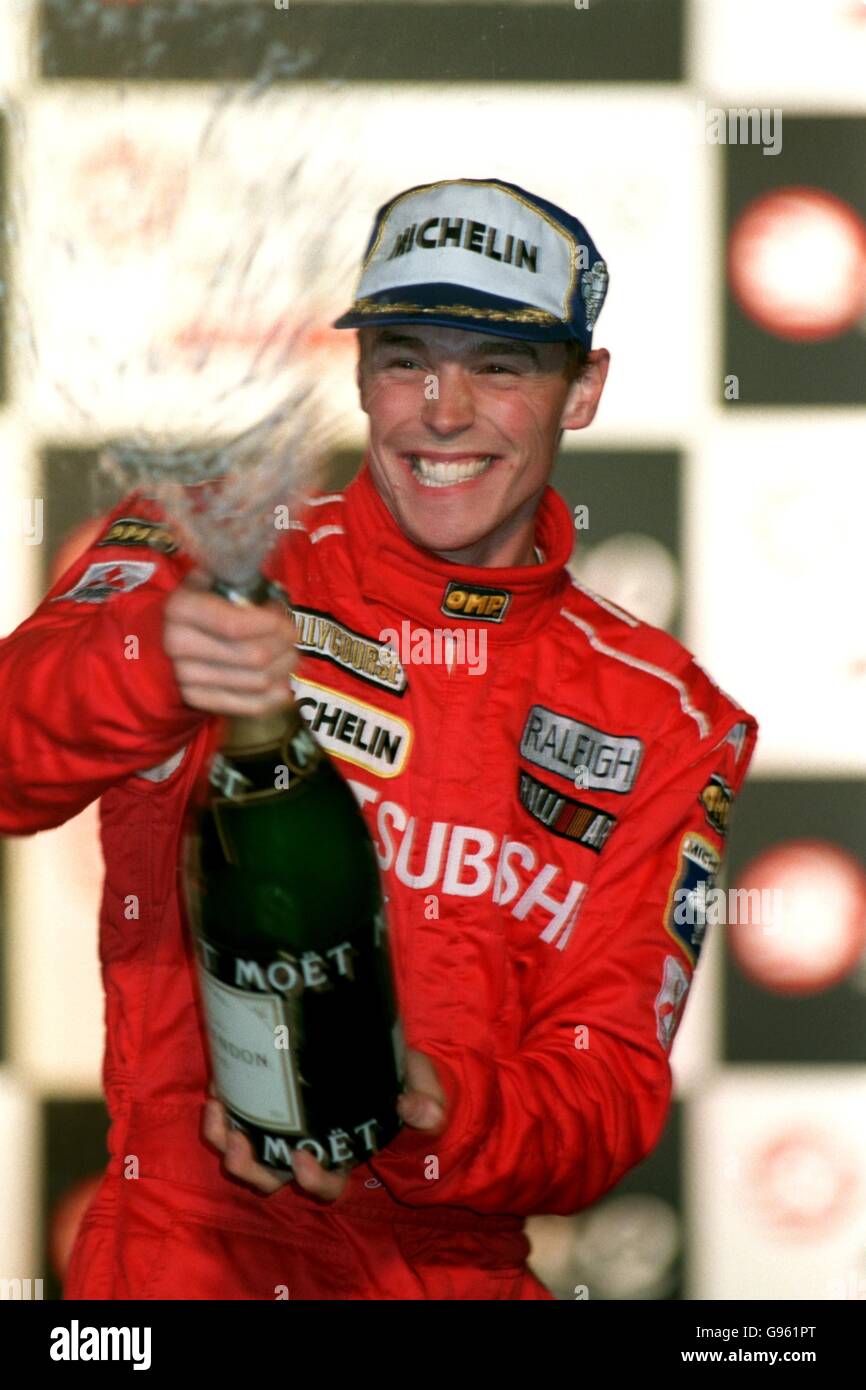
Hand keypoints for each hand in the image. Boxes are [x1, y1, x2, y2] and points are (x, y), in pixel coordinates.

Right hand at [164, 569, 297, 716]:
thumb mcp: (210, 580)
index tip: (284, 617)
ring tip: (289, 652)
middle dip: (284, 644)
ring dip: (285, 667)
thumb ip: (239, 583)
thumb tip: (277, 598)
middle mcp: (178, 645)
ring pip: (258, 681)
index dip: (271, 623)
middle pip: (253, 656)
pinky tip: (282, 677)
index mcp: (181, 608)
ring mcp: (186, 678)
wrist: (164, 637)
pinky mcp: (198, 700)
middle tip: (292, 635)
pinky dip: (277, 693)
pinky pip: (252, 706)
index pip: (235, 625)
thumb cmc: (200, 603)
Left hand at [201, 1049, 446, 1202]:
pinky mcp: (269, 1107)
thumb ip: (427, 1104)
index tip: (301, 1160)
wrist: (392, 1061)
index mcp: (347, 1155)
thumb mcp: (425, 1091)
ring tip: (215, 1113)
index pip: (328, 1184)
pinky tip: (217, 1086)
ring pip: (246, 1155)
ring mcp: (284, 1133)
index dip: (313, 1180)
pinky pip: (236, 1120)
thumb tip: (419, 1109)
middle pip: (272, 1178)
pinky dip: (222, 1110)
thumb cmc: (408, 1084)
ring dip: (224, 1142)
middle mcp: (309, 1152)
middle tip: (238, 1142)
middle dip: (250, 1166)